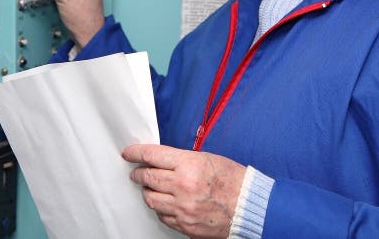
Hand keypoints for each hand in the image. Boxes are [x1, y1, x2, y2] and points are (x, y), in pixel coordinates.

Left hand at [122, 144, 244, 238]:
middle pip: (147, 178)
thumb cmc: (233, 180)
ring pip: (151, 199)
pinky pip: (163, 216)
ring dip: (148, 192)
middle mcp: (183, 187)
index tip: (128, 153)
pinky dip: (161, 209)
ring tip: (151, 188)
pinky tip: (166, 202)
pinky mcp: (185, 225)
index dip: (136, 153)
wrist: (250, 206)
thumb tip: (159, 161)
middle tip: (137, 172)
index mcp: (189, 165)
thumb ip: (181, 160)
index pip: (152, 156)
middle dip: (138, 174)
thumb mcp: (206, 159)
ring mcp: (183, 208)